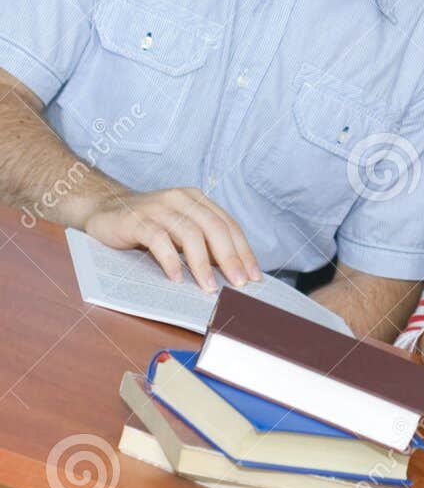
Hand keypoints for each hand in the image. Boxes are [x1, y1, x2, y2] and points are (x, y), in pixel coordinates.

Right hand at [83, 187, 261, 292]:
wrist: (104, 209)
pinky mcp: (137, 219)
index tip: (254, 276)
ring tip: (209, 287)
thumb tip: (231, 272)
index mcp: (197, 200)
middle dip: (230, 258)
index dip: (243, 250)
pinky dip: (170, 260)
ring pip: (190, 233)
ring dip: (202, 264)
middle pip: (214, 228)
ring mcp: (159, 208)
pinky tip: (177, 278)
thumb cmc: (148, 225)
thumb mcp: (179, 230)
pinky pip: (158, 239)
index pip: (228, 225)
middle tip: (239, 283)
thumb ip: (202, 243)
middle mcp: (181, 199)